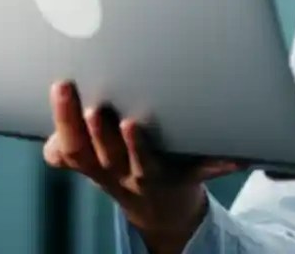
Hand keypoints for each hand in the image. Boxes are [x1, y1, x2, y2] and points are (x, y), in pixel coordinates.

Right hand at [42, 81, 241, 251]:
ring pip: (142, 164)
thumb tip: (57, 91)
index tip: (62, 84)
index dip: (63, 118)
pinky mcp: (188, 177)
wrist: (161, 209)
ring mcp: (153, 177)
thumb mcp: (91, 155)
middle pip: (104, 156)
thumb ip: (69, 134)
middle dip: (97, 133)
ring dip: (137, 146)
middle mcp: (120, 173)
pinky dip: (220, 163)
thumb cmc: (122, 165)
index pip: (72, 145)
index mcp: (96, 164)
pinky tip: (237, 154)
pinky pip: (204, 171)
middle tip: (94, 108)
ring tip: (132, 125)